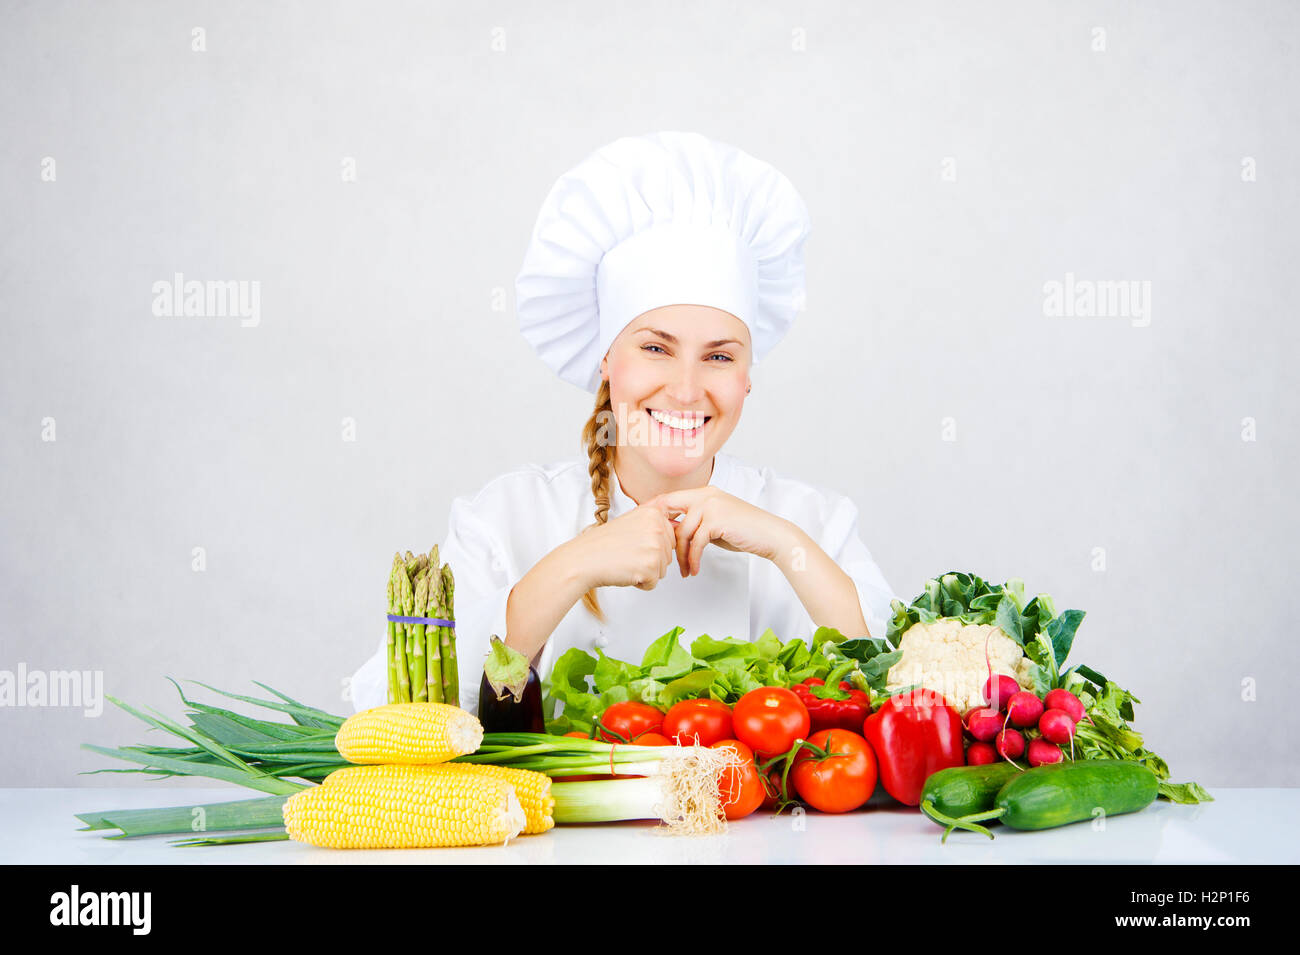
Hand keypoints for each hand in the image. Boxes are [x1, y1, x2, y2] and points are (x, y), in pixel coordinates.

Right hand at [573, 502, 677, 590]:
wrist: (583, 559)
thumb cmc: (602, 543)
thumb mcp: (631, 520)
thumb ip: (654, 521)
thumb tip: (678, 525)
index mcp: (654, 513)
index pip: (670, 536)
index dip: (650, 544)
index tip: (633, 543)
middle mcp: (658, 527)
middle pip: (668, 554)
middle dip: (650, 559)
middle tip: (627, 553)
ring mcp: (655, 548)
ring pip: (662, 569)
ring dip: (645, 571)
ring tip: (625, 561)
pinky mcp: (651, 568)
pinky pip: (653, 583)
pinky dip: (640, 583)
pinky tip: (625, 572)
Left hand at [648, 486, 796, 576]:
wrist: (771, 536)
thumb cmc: (744, 532)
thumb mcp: (715, 525)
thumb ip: (695, 525)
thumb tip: (671, 534)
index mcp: (704, 493)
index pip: (670, 499)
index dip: (655, 514)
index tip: (647, 531)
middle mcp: (705, 495)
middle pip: (668, 510)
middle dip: (658, 531)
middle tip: (654, 551)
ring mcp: (710, 506)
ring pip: (682, 532)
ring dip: (681, 555)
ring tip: (684, 570)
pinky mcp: (716, 520)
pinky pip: (696, 543)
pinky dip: (693, 559)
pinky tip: (694, 570)